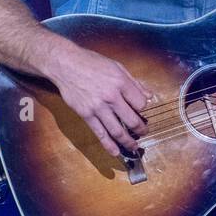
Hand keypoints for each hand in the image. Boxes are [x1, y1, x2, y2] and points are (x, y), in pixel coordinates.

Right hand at [46, 42, 151, 157]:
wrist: (65, 65)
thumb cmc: (92, 63)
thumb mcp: (117, 67)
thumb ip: (134, 83)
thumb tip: (150, 96)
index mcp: (121, 83)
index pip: (141, 103)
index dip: (144, 108)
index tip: (142, 110)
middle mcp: (111, 97)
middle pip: (132, 119)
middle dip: (141, 129)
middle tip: (144, 132)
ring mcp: (97, 107)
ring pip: (117, 130)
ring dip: (128, 141)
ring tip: (134, 146)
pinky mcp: (86, 114)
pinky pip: (99, 133)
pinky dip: (108, 145)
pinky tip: (116, 152)